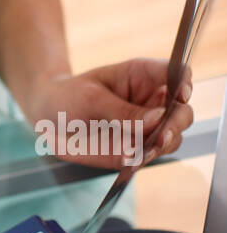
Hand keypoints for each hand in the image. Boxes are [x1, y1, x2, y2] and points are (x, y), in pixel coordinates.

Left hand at [24, 58, 193, 169]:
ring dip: (163, 145)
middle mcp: (152, 100)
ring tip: (143, 152)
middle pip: (182, 110)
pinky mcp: (138, 147)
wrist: (48, 119)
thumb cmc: (68, 97)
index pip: (176, 72)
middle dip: (176, 124)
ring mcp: (147, 126)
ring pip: (172, 136)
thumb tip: (157, 118)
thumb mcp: (90, 98)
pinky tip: (131, 159)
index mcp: (143, 75)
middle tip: (162, 136)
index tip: (180, 94)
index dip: (183, 82)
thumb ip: (122, 111)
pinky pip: (152, 155)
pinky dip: (145, 159)